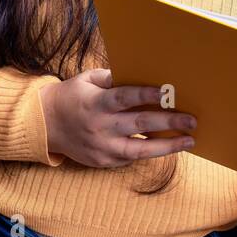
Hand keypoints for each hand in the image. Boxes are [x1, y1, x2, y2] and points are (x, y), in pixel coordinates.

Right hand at [38, 68, 196, 167]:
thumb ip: (113, 78)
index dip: (147, 95)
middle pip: (140, 124)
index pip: (125, 97)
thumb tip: (144, 75)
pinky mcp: (103, 162)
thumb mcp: (88, 80)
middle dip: (169, 122)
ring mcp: (102, 147)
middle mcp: (100, 126)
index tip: (169, 93)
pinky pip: (131, 157)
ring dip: (168, 146)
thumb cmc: (73, 96)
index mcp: (97, 102)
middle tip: (192, 120)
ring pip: (140, 149)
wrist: (44, 125)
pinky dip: (150, 151)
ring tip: (189, 141)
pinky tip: (168, 145)